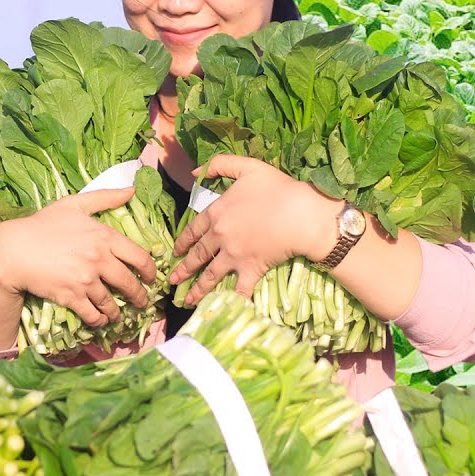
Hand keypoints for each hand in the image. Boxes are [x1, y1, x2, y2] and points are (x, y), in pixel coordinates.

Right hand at [0, 187, 157, 326]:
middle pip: (129, 283)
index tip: (152, 278)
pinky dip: (99, 321)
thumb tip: (132, 189)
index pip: (139, 257)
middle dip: (139, 296)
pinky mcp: (71, 297)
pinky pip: (93, 315)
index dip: (150, 271)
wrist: (13, 250)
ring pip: (111, 303)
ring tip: (120, 315)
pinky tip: (101, 321)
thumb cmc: (42, 224)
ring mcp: (86, 280)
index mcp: (104, 237)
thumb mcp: (74, 204)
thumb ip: (105, 197)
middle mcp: (99, 259)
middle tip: (142, 302)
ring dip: (118, 312)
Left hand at [168, 155, 340, 304]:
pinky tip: (223, 310)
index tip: (175, 252)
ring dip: (198, 288)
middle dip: (184, 268)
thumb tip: (194, 172)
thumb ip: (219, 165)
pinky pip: (240, 289)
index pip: (193, 230)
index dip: (183, 241)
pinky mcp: (251, 269)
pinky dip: (232, 300)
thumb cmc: (278, 188)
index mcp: (216, 212)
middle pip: (198, 255)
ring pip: (211, 274)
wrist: (300, 214)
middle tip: (173, 280)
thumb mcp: (248, 167)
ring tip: (188, 300)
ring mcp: (234, 255)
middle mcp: (220, 236)